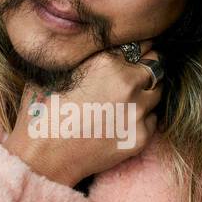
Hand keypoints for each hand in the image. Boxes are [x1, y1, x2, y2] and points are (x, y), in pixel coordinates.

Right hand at [3, 38, 163, 187]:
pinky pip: (153, 118)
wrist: (44, 158)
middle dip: (145, 68)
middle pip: (155, 64)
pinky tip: (119, 122)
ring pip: (157, 92)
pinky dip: (142, 117)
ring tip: (123, 101)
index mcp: (108, 62)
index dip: (135, 49)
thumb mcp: (57, 70)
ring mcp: (137, 112)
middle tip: (130, 77)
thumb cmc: (43, 112)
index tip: (130, 55)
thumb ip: (87, 54)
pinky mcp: (141, 137)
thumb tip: (98, 45)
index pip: (141, 43)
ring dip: (146, 92)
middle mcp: (128, 84)